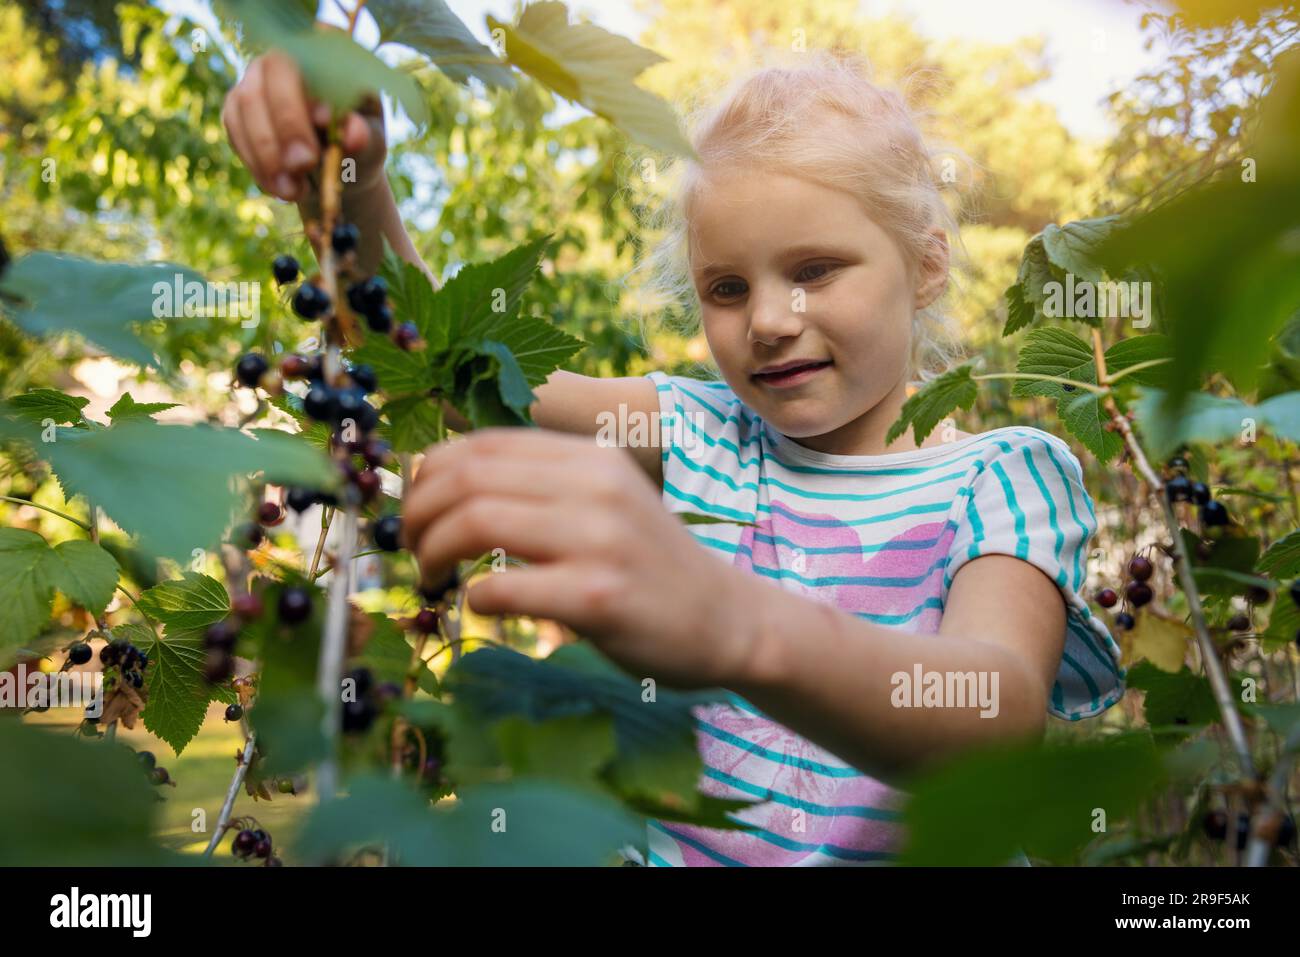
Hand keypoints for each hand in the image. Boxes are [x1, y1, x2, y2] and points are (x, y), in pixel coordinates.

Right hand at [220, 50, 386, 202]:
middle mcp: (283, 58)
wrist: (337, 169)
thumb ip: (364, 136)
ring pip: (245, 106)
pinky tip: (282, 189)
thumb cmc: (359, 145)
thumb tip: (354, 134)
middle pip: (269, 77)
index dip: (310, 91)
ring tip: (295, 191)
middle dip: (285, 125)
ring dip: (267, 154)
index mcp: (324, 54)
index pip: (308, 59)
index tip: (325, 123)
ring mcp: (254, 80)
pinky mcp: (236, 109)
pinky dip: (258, 165)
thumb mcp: (371, 142)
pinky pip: (235, 132)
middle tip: (305, 165)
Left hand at [401, 429, 759, 688]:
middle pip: (467, 478)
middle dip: (418, 514)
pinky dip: (474, 598)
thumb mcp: (605, 502)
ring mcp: (599, 540)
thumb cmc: (649, 566)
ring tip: (432, 577)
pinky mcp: (597, 597)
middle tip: (411, 548)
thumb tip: (441, 481)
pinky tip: (483, 606)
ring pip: (474, 521)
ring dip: (432, 552)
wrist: (727, 620)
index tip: (416, 510)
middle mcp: (596, 486)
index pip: (483, 444)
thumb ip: (542, 487)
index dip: (429, 474)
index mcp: (591, 458)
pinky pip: (502, 588)